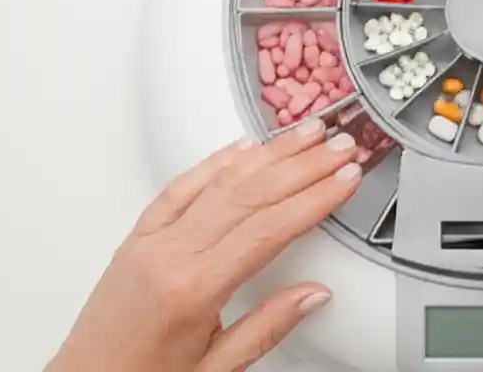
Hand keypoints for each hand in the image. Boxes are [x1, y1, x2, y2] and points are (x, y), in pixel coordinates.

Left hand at [47, 118, 361, 371]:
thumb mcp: (216, 369)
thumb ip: (268, 327)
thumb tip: (314, 294)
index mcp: (193, 289)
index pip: (268, 228)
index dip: (314, 198)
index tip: (346, 178)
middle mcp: (169, 254)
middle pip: (249, 194)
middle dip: (302, 165)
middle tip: (341, 146)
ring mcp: (149, 240)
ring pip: (218, 182)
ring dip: (268, 153)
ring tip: (305, 134)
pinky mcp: (136, 237)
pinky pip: (179, 187)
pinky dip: (215, 162)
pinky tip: (244, 147)